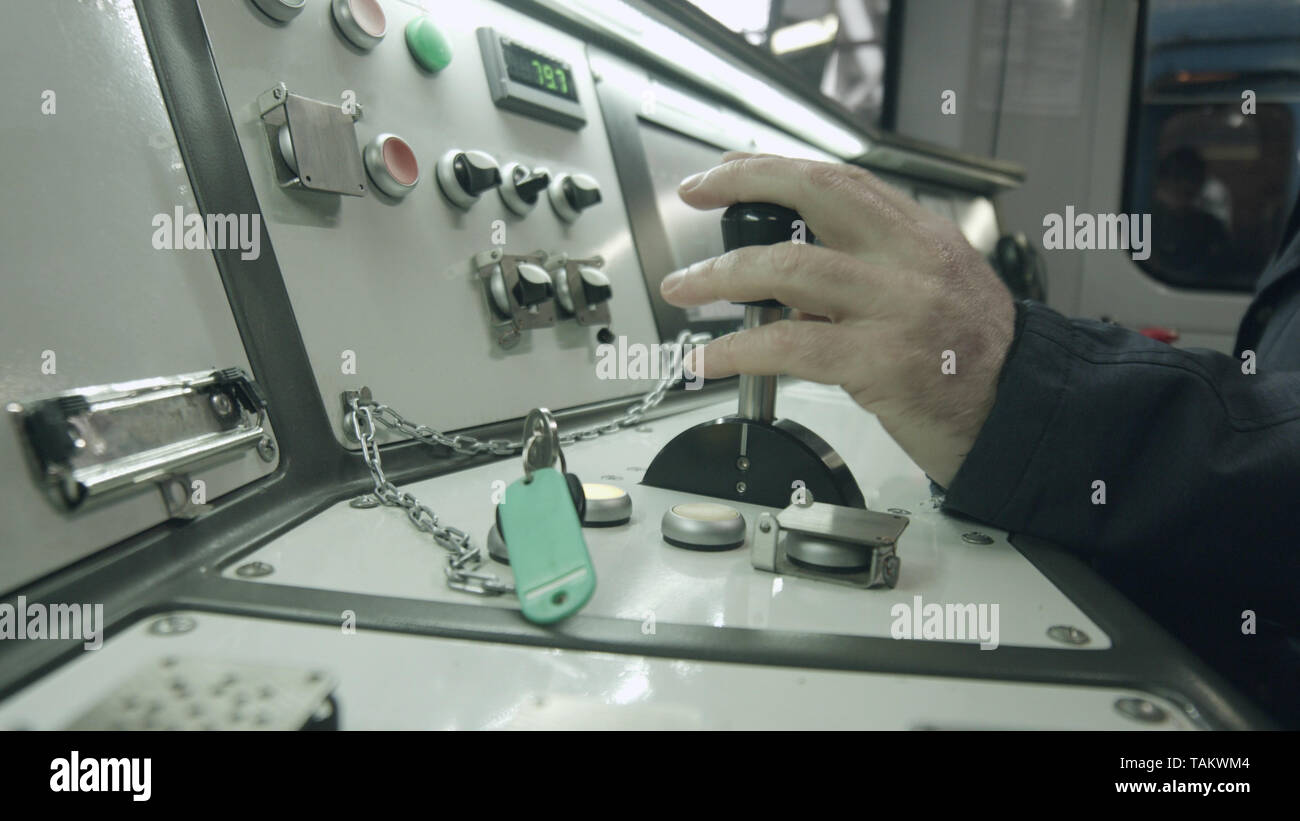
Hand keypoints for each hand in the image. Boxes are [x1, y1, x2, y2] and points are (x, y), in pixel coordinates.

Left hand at [660, 153, 1015, 486]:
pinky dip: (737, 350)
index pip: (841, 180)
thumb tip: (787, 283)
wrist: (1021, 416)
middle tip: (696, 194)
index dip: (776, 168)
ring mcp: (899, 310)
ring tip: (684, 289)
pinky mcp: (882, 364)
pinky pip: (790, 346)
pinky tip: (709, 359)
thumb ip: (867, 274)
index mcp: (922, 238)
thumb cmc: (973, 360)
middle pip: (815, 196)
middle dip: (743, 185)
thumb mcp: (930, 293)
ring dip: (722, 277)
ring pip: (790, 271)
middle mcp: (911, 262)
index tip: (729, 170)